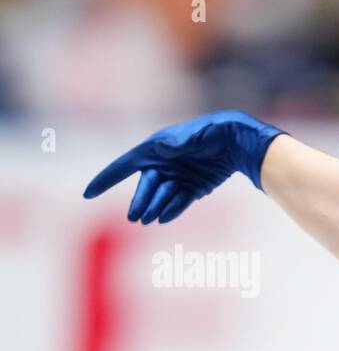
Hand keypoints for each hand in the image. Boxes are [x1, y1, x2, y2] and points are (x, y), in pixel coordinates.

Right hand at [82, 110, 284, 223]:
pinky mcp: (194, 187)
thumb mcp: (196, 134)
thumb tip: (166, 147)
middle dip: (139, 201)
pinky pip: (180, 201)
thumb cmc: (213, 131)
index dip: (105, 179)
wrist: (238, 141)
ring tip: (148, 219)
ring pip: (162, 196)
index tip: (88, 194)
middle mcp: (164, 164)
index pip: (124, 166)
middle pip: (146, 186)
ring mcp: (178, 177)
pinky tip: (164, 218)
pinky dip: (173, 209)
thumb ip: (180, 141)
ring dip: (155, 208)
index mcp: (155, 149)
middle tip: (135, 217)